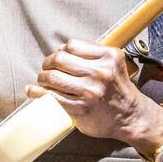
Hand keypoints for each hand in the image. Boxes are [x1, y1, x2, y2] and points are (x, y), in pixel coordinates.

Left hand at [26, 39, 162, 158]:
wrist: (130, 116)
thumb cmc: (117, 89)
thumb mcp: (112, 64)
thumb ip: (91, 55)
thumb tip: (59, 50)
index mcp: (109, 57)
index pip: (72, 45)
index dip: (60, 51)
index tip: (58, 59)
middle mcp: (100, 73)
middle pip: (59, 59)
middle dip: (47, 64)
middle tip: (46, 70)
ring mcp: (90, 92)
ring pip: (53, 78)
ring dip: (42, 78)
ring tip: (43, 82)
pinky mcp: (81, 109)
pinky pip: (51, 97)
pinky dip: (36, 93)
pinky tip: (32, 91)